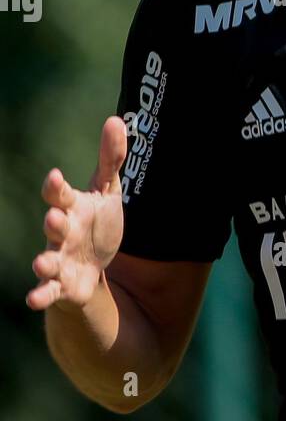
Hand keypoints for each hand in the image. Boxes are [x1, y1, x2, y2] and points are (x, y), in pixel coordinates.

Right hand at [27, 116, 127, 311]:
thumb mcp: (108, 190)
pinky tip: (33, 300)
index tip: (55, 176)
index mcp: (71, 207)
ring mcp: (58, 258)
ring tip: (40, 264)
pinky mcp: (62, 284)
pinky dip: (40, 294)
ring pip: (47, 259)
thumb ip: (110, 159)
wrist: (95, 262)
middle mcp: (60, 232)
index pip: (60, 195)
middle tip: (54, 218)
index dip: (55, 187)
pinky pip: (48, 289)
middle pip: (54, 226)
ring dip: (43, 262)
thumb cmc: (96, 220)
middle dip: (53, 222)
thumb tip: (117, 120)